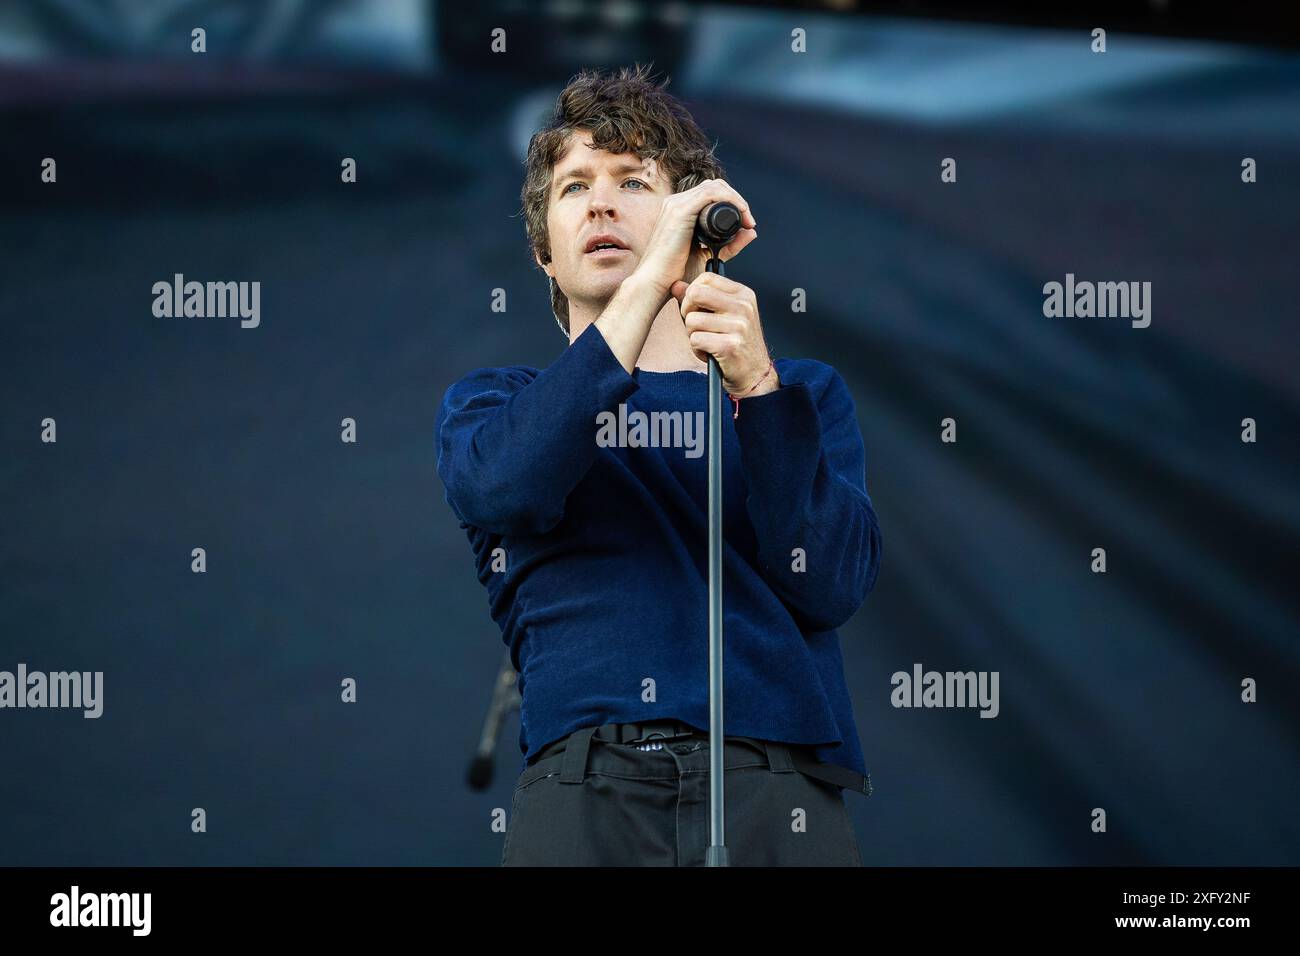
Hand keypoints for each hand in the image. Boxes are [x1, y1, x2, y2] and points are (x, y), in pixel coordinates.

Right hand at [631, 178, 757, 302]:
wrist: (656, 284)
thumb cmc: (675, 275)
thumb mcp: (710, 256)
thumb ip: (730, 245)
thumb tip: (751, 232)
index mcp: (680, 211)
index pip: (711, 193)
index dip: (733, 203)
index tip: (747, 224)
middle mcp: (676, 203)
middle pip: (714, 186)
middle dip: (737, 200)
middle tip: (749, 221)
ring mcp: (676, 204)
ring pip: (714, 186)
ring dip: (736, 199)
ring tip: (747, 220)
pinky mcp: (680, 210)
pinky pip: (711, 193)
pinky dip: (730, 199)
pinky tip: (740, 214)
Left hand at [670, 272, 777, 396]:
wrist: (755, 374)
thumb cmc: (738, 344)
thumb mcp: (723, 315)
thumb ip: (700, 298)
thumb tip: (676, 285)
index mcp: (744, 295)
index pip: (707, 277)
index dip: (693, 292)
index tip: (697, 307)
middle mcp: (744, 307)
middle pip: (695, 293)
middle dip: (687, 310)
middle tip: (696, 325)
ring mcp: (739, 326)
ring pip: (692, 320)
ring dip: (692, 335)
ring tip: (707, 341)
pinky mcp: (730, 346)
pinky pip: (696, 340)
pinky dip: (697, 350)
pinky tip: (709, 353)